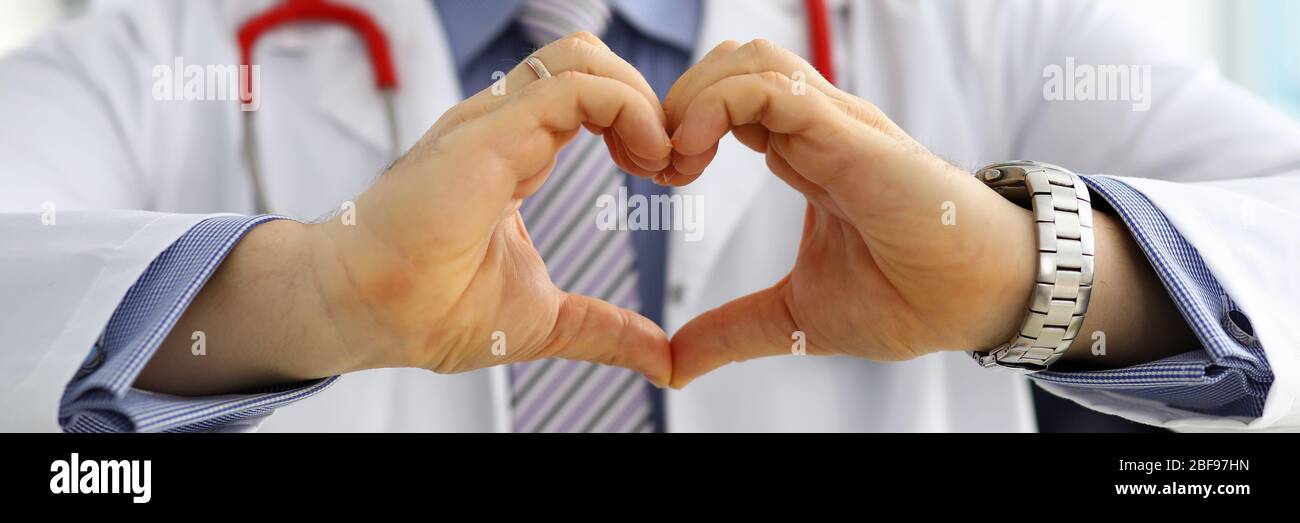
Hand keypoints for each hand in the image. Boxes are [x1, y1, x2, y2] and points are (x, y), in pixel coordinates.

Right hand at [139, 34, 673, 393]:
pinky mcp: (489, 133)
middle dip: (647, 99)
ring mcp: (493, 123)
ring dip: (640, 99)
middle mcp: (502, 127)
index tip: (666, 176)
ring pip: (583, 58)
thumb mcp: (547, 320)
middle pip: (589, 61)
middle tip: (672, 163)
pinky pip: (575, 88)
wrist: (369, 315)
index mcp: (512, 153)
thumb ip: (606, 330)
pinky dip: (626, 109)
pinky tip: (644, 159)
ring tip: (658, 159)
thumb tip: (663, 362)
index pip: (586, 95)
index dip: (638, 122)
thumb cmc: (431, 311)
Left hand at [660, 40, 1045, 386]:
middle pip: (729, 65)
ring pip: (748, 60)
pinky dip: (717, 105)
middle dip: (675, 103)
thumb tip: (675, 365)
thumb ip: (732, 331)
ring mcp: (835, 125)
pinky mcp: (850, 134)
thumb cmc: (909, 298)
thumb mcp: (795, 318)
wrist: (978, 304)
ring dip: (692, 98)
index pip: (727, 101)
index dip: (679, 127)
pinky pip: (772, 86)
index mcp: (804, 154)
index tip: (655, 179)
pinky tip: (694, 153)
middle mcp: (818, 128)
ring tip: (676, 160)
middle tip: (654, 166)